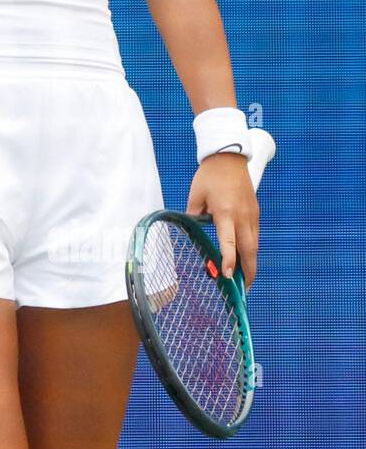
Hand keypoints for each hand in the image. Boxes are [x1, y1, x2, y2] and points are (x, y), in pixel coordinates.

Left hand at [186, 153, 259, 288]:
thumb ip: (195, 217)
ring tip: (244, 280)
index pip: (228, 241)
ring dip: (251, 263)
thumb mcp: (195, 197)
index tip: (227, 276)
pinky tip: (245, 259)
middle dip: (248, 272)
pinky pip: (254, 236)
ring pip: (254, 245)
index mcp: (225, 212)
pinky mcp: (255, 213)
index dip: (228, 260)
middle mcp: (242, 216)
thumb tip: (194, 234)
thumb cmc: (208, 177)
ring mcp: (251, 215)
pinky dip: (250, 250)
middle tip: (243, 290)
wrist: (229, 157)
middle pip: (249, 250)